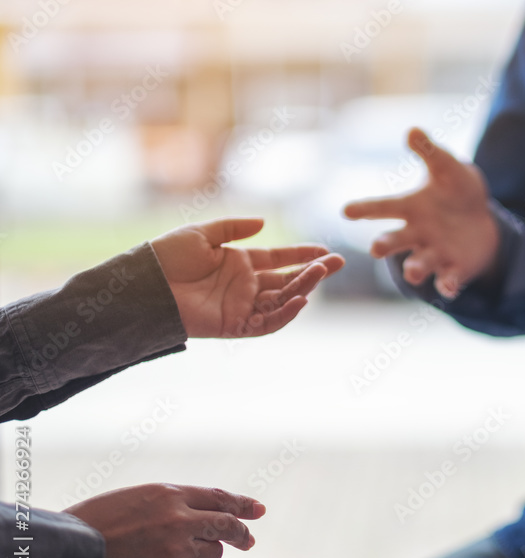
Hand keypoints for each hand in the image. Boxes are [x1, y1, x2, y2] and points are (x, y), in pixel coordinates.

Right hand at [65, 483, 264, 557]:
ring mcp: (174, 548)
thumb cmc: (102, 520)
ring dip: (204, 554)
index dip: (242, 504)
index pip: (219, 498)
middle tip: (249, 539)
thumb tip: (209, 511)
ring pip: (212, 552)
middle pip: (227, 525)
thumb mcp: (141, 498)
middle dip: (242, 532)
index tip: (258, 509)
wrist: (71, 550)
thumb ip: (176, 502)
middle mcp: (178, 519)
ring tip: (175, 553)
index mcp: (170, 494)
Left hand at [151, 218, 343, 337]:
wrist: (145, 285)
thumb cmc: (167, 257)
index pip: (279, 259)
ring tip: (321, 274)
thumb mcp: (202, 233)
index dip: (302, 254)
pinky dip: (285, 314)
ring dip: (303, 288)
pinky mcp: (234, 325)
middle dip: (313, 272)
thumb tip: (263, 223)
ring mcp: (241, 306)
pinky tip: (300, 300)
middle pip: (287, 280)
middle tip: (338, 262)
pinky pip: (266, 323)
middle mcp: (244, 286)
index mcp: (239, 263)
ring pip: (282, 300)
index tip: (325, 250)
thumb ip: (233, 229)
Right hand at [343, 128, 499, 298]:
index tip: (347, 211)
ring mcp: (434, 253)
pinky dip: (447, 285)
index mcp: (410, 207)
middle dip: (386, 244)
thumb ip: (430, 152)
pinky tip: (448, 290)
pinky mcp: (454, 269)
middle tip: (376, 249)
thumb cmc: (456, 190)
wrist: (481, 219)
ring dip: (415, 268)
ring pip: (419, 263)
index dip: (365, 209)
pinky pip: (448, 279)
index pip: (383, 207)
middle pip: (396, 240)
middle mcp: (416, 233)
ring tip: (412, 273)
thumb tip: (412, 130)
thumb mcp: (448, 167)